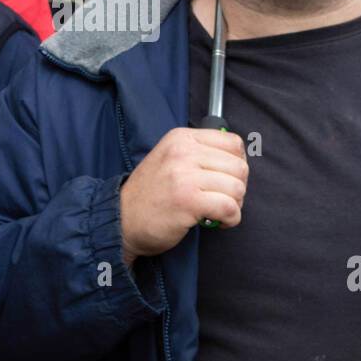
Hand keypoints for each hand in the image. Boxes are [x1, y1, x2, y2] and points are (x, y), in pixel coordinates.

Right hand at [118, 127, 248, 264]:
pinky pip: (230, 208)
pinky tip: (218, 222)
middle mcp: (183, 152)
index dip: (237, 164)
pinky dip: (231, 219)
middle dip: (238, 188)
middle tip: (223, 200)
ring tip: (218, 212)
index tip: (226, 179)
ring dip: (235, 205)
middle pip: (239, 166)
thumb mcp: (170, 159)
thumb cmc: (150, 194)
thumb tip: (238, 159)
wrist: (121, 219)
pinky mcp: (188, 201)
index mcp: (181, 138)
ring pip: (237, 187)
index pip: (233, 142)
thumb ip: (199, 154)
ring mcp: (185, 175)